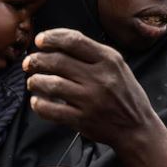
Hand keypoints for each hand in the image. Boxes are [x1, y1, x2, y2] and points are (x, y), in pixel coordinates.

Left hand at [23, 28, 157, 147]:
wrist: (137, 128)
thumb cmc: (125, 94)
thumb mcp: (118, 66)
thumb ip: (93, 54)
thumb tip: (56, 43)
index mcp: (109, 60)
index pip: (73, 40)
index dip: (51, 38)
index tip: (39, 41)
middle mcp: (100, 78)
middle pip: (58, 61)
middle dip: (37, 60)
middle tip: (29, 63)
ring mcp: (91, 100)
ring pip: (52, 84)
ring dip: (36, 81)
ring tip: (33, 81)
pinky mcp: (83, 120)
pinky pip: (52, 110)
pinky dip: (39, 104)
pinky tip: (37, 101)